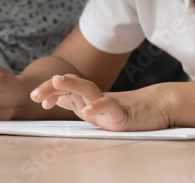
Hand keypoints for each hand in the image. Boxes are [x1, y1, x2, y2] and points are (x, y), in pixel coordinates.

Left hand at [30, 74, 170, 131]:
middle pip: (71, 86)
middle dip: (51, 87)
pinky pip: (109, 108)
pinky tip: (88, 110)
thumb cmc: (129, 109)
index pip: (65, 90)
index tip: (36, 99)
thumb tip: (59, 98)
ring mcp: (109, 104)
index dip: (50, 90)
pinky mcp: (123, 113)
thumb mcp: (98, 108)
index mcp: (89, 99)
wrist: (160, 106)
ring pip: (88, 90)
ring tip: (57, 81)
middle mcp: (96, 98)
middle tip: (34, 94)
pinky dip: (98, 107)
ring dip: (71, 84)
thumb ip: (79, 103)